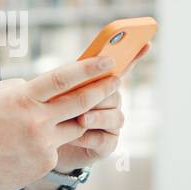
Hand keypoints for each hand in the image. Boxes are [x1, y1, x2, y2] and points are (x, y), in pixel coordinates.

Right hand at [0, 56, 121, 189]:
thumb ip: (15, 85)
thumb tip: (35, 85)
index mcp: (23, 99)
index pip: (64, 79)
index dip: (89, 68)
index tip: (107, 60)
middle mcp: (38, 121)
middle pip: (81, 102)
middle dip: (102, 89)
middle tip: (116, 80)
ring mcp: (44, 144)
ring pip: (76, 125)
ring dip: (80, 116)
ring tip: (79, 109)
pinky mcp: (46, 162)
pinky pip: (59, 144)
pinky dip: (54, 138)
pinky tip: (35, 142)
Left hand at [52, 43, 148, 173]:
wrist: (43, 146)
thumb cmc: (50, 112)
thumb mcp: (56, 92)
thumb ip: (70, 80)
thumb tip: (81, 66)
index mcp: (100, 84)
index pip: (121, 67)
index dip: (135, 55)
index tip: (147, 44)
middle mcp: (111, 102)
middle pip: (115, 93)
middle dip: (101, 94)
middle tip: (85, 96)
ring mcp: (111, 123)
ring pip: (115, 116)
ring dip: (97, 117)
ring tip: (80, 119)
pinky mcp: (108, 144)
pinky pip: (105, 139)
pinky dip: (90, 137)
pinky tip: (75, 138)